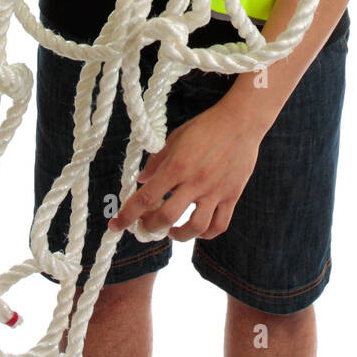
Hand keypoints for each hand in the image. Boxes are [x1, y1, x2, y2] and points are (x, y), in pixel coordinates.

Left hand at [108, 100, 261, 241]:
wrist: (241, 121)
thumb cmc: (206, 126)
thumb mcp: (176, 138)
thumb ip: (157, 161)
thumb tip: (141, 180)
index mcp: (177, 166)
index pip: (146, 197)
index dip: (127, 215)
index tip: (115, 225)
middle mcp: (195, 182)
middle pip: (166, 217)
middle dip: (149, 227)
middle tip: (144, 226)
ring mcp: (215, 191)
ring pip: (195, 227)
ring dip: (178, 235)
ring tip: (171, 231)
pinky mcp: (232, 196)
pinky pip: (219, 225)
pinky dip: (206, 233)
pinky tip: (197, 228)